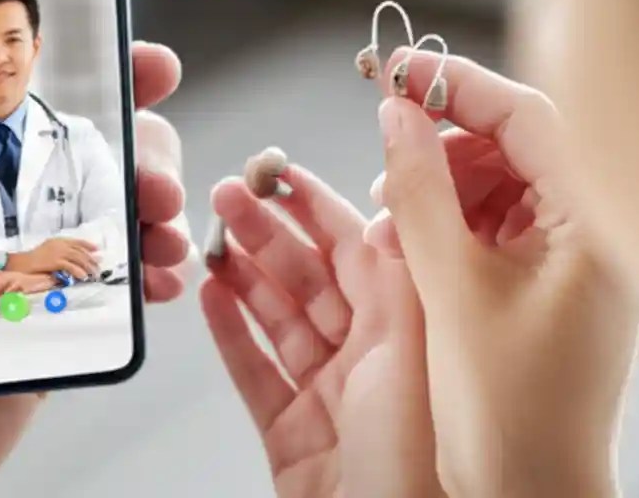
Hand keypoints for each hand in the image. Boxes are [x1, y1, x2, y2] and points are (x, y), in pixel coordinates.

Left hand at [0, 33, 188, 497]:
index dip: (64, 71)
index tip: (122, 53)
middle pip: (68, 154)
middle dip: (132, 142)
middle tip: (153, 166)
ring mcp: (14, 278)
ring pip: (101, 213)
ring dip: (151, 204)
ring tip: (165, 226)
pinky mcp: (45, 330)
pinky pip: (110, 285)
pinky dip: (149, 273)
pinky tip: (164, 277)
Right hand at [6, 237, 98, 278]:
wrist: (22, 263)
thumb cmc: (34, 260)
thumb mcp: (48, 251)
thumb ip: (61, 253)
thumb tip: (74, 260)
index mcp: (58, 241)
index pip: (77, 242)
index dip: (88, 245)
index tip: (96, 250)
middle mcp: (60, 244)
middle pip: (80, 251)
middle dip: (90, 259)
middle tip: (98, 266)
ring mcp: (58, 252)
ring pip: (78, 258)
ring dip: (87, 266)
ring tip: (93, 273)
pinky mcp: (55, 261)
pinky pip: (70, 266)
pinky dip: (78, 271)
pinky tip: (83, 276)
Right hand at [202, 162, 443, 496]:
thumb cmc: (427, 467)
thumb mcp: (411, 343)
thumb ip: (391, 265)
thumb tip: (389, 188)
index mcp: (414, 330)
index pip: (360, 245)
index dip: (316, 203)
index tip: (280, 170)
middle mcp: (376, 359)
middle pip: (313, 277)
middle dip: (268, 231)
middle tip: (227, 192)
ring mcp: (333, 399)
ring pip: (280, 318)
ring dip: (244, 273)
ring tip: (210, 235)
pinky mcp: (295, 438)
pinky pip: (256, 373)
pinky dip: (231, 334)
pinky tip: (211, 298)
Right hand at [366, 48, 638, 496]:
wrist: (527, 494)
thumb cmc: (511, 410)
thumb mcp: (451, 286)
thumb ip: (421, 188)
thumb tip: (396, 110)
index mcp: (594, 227)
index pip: (529, 117)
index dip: (457, 83)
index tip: (394, 68)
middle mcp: (592, 233)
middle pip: (511, 146)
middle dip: (440, 146)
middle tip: (386, 160)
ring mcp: (569, 258)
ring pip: (494, 183)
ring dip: (435, 188)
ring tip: (388, 220)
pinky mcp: (543, 282)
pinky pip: (490, 223)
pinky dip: (444, 222)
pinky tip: (403, 243)